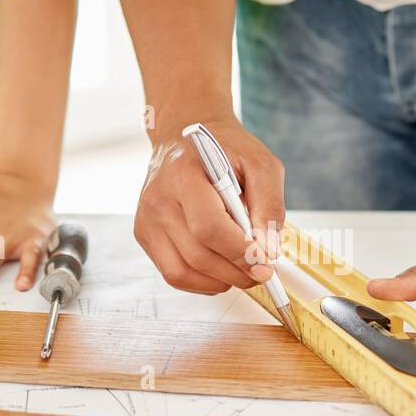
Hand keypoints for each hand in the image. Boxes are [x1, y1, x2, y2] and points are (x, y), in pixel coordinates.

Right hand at [135, 114, 284, 293]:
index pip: (208, 227)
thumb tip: (268, 249)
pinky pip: (173, 273)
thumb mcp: (260, 164)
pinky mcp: (145, 234)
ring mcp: (147, 219)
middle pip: (197, 254)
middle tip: (262, 272)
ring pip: (182, 272)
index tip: (265, 263)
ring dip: (220, 281)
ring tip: (243, 272)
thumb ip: (270, 205)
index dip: (239, 252)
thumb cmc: (224, 148)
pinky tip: (222, 269)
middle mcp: (158, 199)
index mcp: (183, 174)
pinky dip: (202, 281)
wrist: (184, 134)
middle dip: (236, 272)